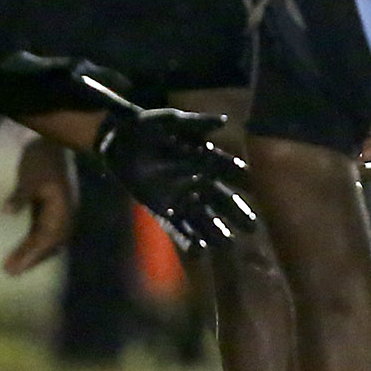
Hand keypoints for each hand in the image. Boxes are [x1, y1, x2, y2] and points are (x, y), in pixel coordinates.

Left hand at [0, 135, 76, 273]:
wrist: (50, 146)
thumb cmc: (40, 161)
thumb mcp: (29, 177)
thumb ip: (20, 196)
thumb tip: (6, 211)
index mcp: (61, 209)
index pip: (48, 237)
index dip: (33, 254)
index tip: (17, 267)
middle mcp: (63, 215)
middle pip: (49, 243)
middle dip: (31, 258)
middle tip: (10, 272)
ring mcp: (56, 213)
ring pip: (46, 240)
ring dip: (31, 253)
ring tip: (11, 266)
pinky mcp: (49, 210)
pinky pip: (42, 232)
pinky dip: (32, 243)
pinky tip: (20, 250)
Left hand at [92, 102, 256, 250]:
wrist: (118, 140)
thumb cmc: (146, 126)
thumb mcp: (170, 120)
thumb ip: (196, 123)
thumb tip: (223, 121)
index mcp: (204, 158)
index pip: (227, 169)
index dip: (240, 177)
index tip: (250, 184)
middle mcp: (197, 180)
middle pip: (221, 199)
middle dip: (236, 213)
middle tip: (252, 226)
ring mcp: (181, 196)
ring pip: (203, 217)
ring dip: (215, 230)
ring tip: (228, 243)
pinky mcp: (163, 208)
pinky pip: (178, 226)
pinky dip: (188, 238)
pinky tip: (200, 250)